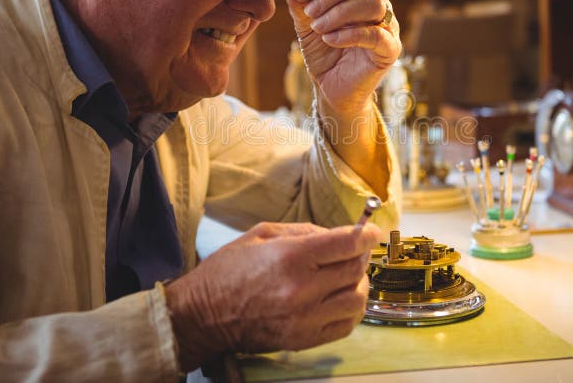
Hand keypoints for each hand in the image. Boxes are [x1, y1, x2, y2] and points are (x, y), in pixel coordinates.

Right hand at [164, 221, 380, 370]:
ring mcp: (304, 318)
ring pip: (356, 299)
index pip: (347, 244)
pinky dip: (351, 309)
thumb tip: (336, 234)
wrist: (201, 315)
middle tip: (357, 250)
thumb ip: (303, 231)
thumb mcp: (261, 234)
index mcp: (290, 257)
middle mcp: (301, 289)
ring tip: (347, 275)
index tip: (371, 231)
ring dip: (359, 283)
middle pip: (355, 270)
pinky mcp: (303, 340)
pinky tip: (340, 298)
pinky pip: (346, 325)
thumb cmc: (227, 272)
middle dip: (362, 255)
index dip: (366, 234)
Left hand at [286, 0, 401, 116]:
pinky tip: (331, 40)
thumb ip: (301, 9)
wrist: (332, 90)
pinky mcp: (390, 49)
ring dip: (340, 13)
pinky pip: (376, 35)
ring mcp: (386, 26)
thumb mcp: (306, 29)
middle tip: (311, 12)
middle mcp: (375, 5)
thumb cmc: (324, 56)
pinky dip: (350, 34)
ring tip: (319, 28)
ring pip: (372, 4)